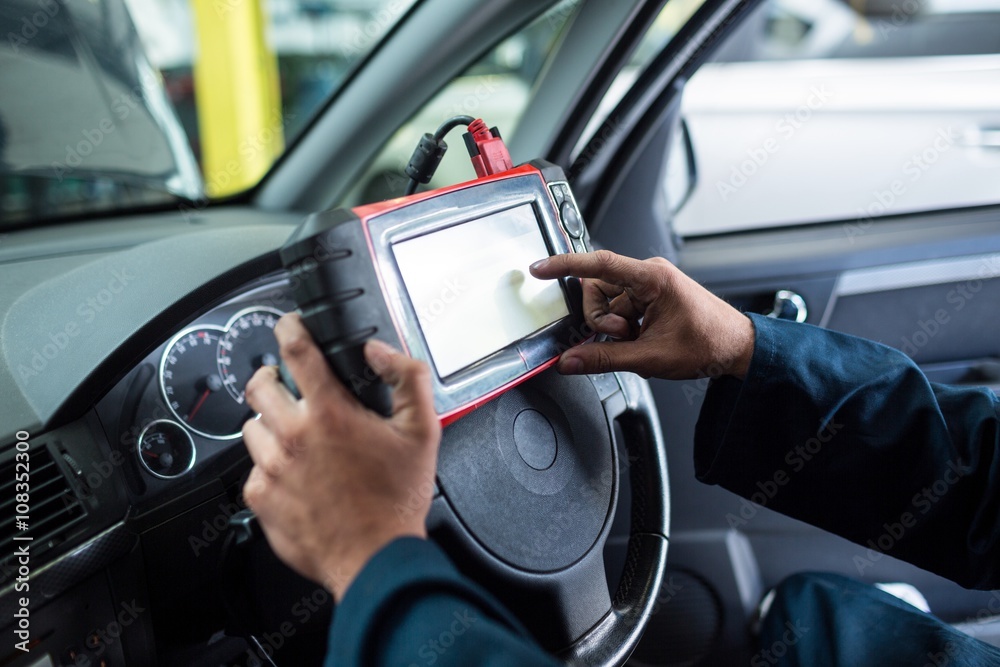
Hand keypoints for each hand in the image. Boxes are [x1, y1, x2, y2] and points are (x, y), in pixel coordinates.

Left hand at [241, 313, 440, 600]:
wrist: (374, 558)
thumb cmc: (396, 500)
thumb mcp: (423, 431)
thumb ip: (408, 378)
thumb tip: (379, 352)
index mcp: (329, 413)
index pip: (296, 350)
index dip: (290, 327)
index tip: (290, 325)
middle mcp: (293, 436)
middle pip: (259, 384)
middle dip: (273, 376)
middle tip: (288, 385)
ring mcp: (272, 468)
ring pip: (252, 426)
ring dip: (270, 423)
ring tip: (295, 436)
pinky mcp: (260, 497)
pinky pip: (252, 468)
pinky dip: (269, 465)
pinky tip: (295, 473)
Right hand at [530, 250, 753, 379]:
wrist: (737, 348)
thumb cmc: (709, 343)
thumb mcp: (651, 357)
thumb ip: (604, 359)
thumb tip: (571, 361)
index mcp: (653, 278)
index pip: (599, 264)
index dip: (565, 264)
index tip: (540, 269)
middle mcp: (649, 275)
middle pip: (597, 289)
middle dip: (601, 319)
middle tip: (623, 338)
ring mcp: (649, 286)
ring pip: (606, 302)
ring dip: (613, 327)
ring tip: (638, 342)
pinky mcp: (650, 298)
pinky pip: (619, 309)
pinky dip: (622, 328)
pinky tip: (640, 340)